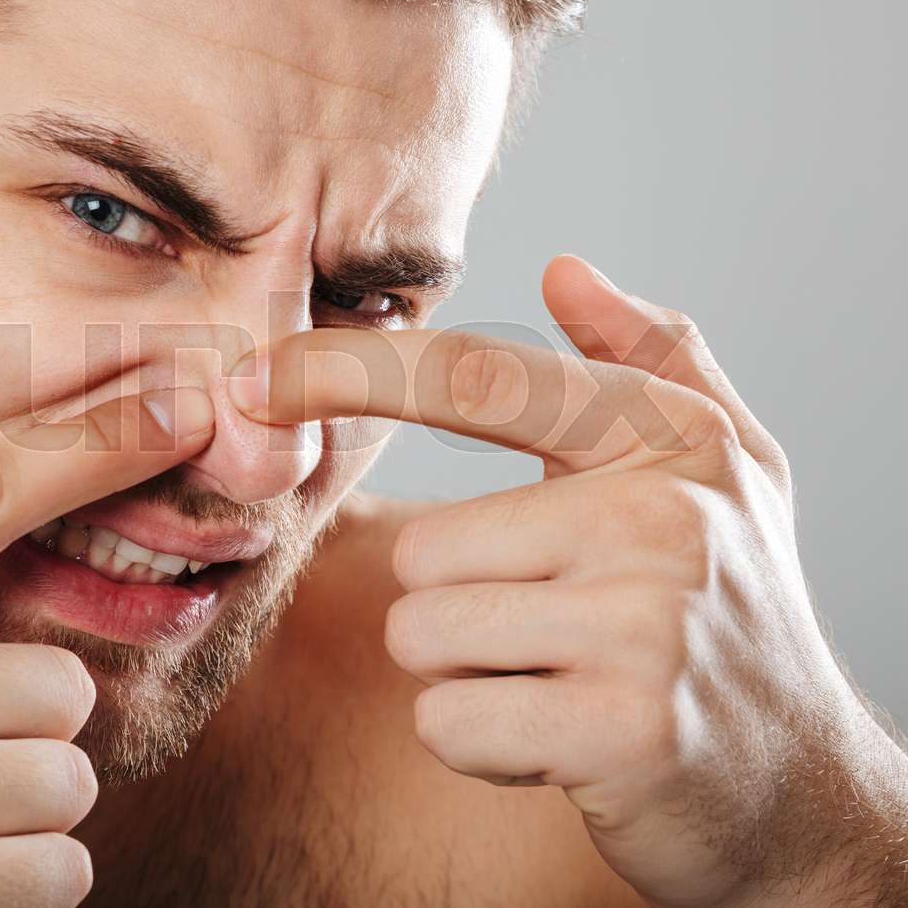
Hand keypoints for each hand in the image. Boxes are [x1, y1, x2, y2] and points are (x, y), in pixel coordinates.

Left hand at [230, 255, 907, 906]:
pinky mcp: (622, 731)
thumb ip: (646, 357)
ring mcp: (646, 625)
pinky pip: (447, 721)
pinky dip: (484, 745)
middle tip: (557, 633)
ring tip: (565, 680)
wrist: (804, 791)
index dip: (349, 370)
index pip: (474, 381)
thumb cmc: (734, 614)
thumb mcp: (721, 468)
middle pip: (419, 550)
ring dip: (469, 675)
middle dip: (459, 605)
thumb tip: (564, 269)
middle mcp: (662, 516)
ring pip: (422, 634)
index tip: (256, 376)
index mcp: (667, 437)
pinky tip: (566, 741)